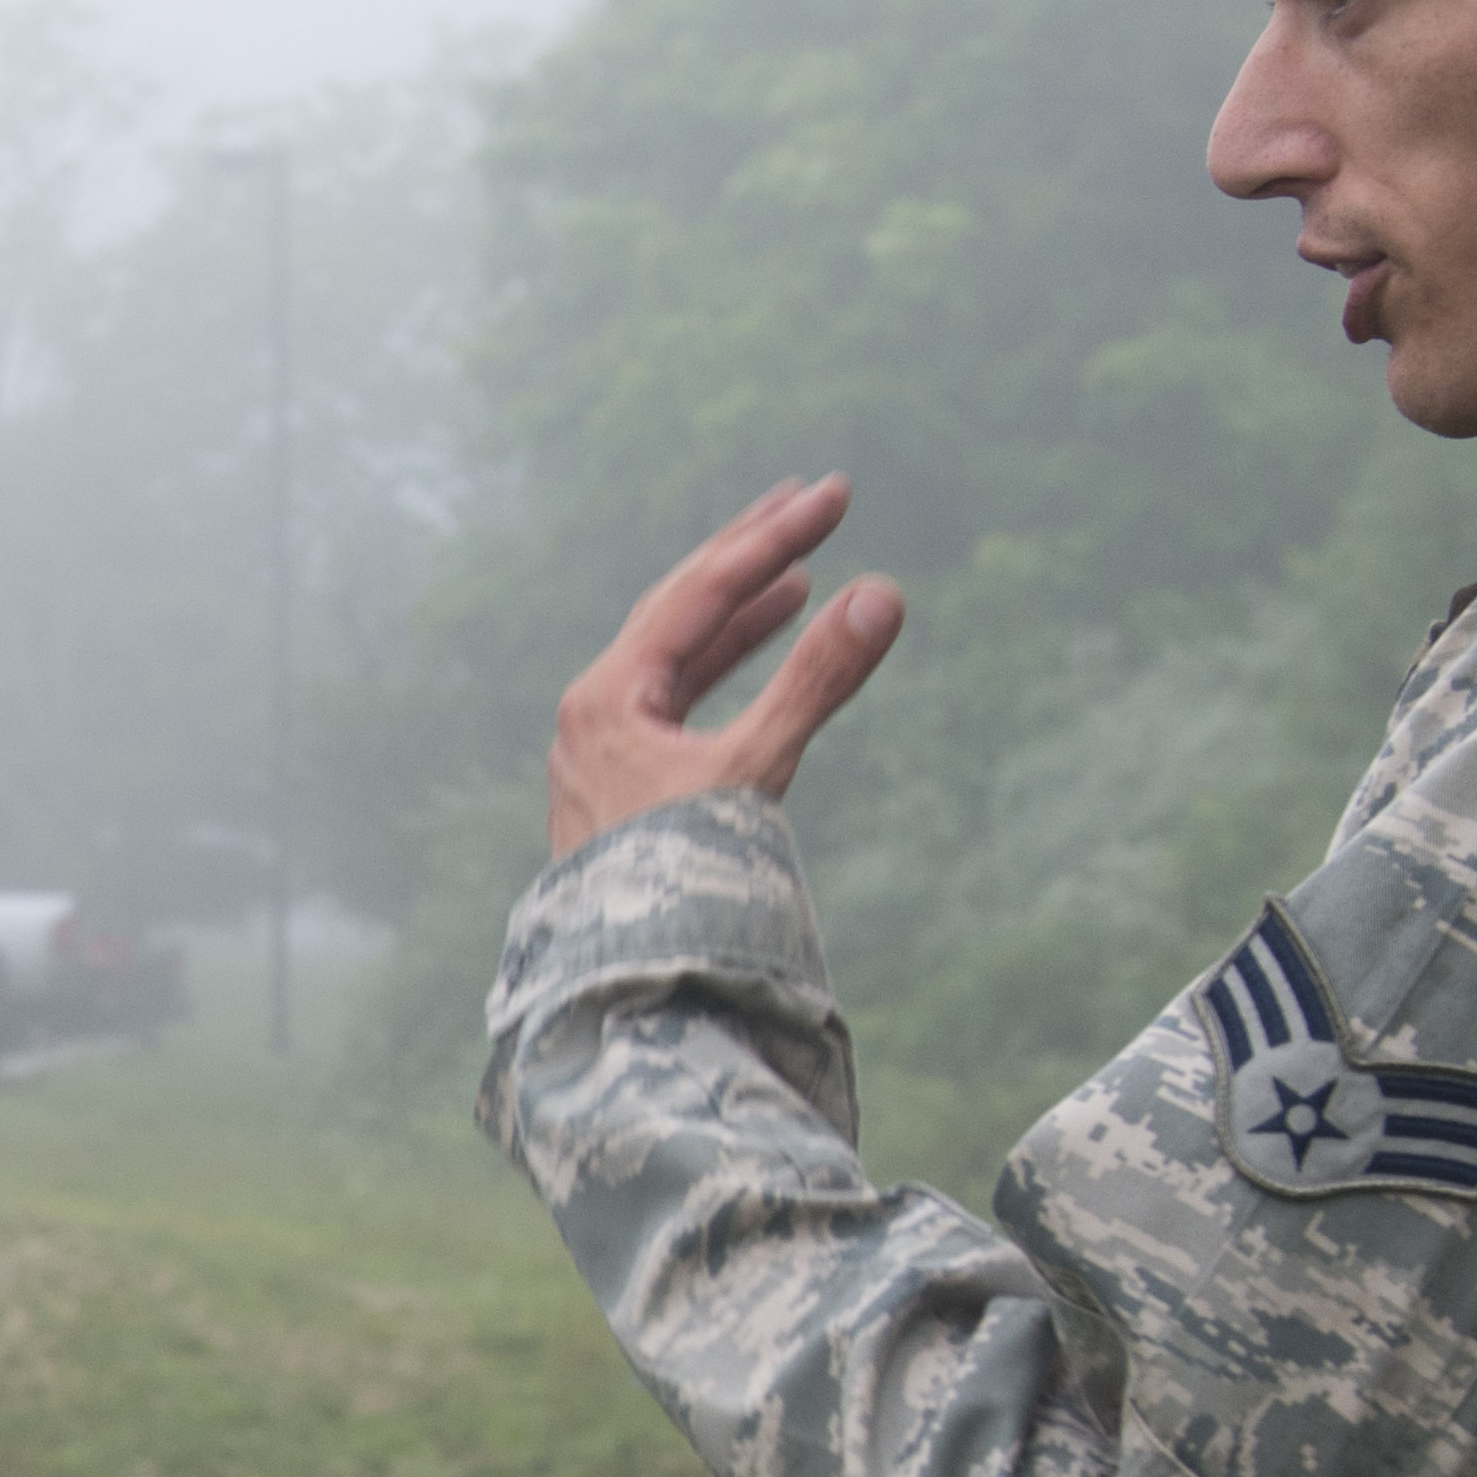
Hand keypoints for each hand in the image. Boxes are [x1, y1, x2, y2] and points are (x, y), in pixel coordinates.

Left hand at [543, 478, 901, 860]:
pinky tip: (764, 639)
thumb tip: (881, 595)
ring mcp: (607, 743)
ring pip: (678, 652)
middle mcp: (596, 710)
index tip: (835, 496)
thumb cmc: (680, 877)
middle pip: (679, 606)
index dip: (773, 539)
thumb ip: (816, 681)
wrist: (627, 980)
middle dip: (749, 553)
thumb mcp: (756, 769)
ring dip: (740, 608)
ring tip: (796, 571)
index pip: (699, 592)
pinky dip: (725, 661)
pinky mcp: (626, 778)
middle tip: (812, 500)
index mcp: (608, 696)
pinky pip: (679, 694)